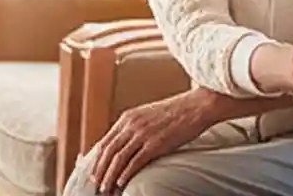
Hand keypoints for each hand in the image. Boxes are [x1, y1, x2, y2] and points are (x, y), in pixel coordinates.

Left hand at [90, 92, 206, 193]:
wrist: (196, 105)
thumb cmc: (177, 111)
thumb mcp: (149, 115)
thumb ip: (136, 127)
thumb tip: (127, 143)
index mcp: (128, 117)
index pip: (105, 141)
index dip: (98, 159)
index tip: (95, 171)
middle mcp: (132, 124)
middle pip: (108, 151)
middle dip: (99, 170)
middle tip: (96, 184)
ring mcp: (142, 133)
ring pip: (118, 159)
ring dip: (109, 176)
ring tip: (105, 188)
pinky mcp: (155, 143)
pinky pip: (135, 162)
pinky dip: (125, 174)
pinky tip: (120, 183)